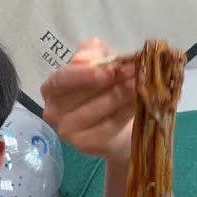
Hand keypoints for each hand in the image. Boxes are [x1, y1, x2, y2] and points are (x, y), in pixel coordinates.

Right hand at [40, 38, 136, 166]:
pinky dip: (127, 111)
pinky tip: (140, 102)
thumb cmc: (103, 90)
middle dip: (114, 80)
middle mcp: (53, 112)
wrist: (116, 127)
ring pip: (100, 108)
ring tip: (144, 82)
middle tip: (137, 69)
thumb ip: (91, 53)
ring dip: (125, 94)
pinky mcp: (85, 145)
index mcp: (52, 88)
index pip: (62, 79)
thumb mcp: (96, 65)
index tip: (111, 69)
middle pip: (84, 93)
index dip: (86, 74)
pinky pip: (110, 124)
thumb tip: (93, 52)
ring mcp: (68, 131)